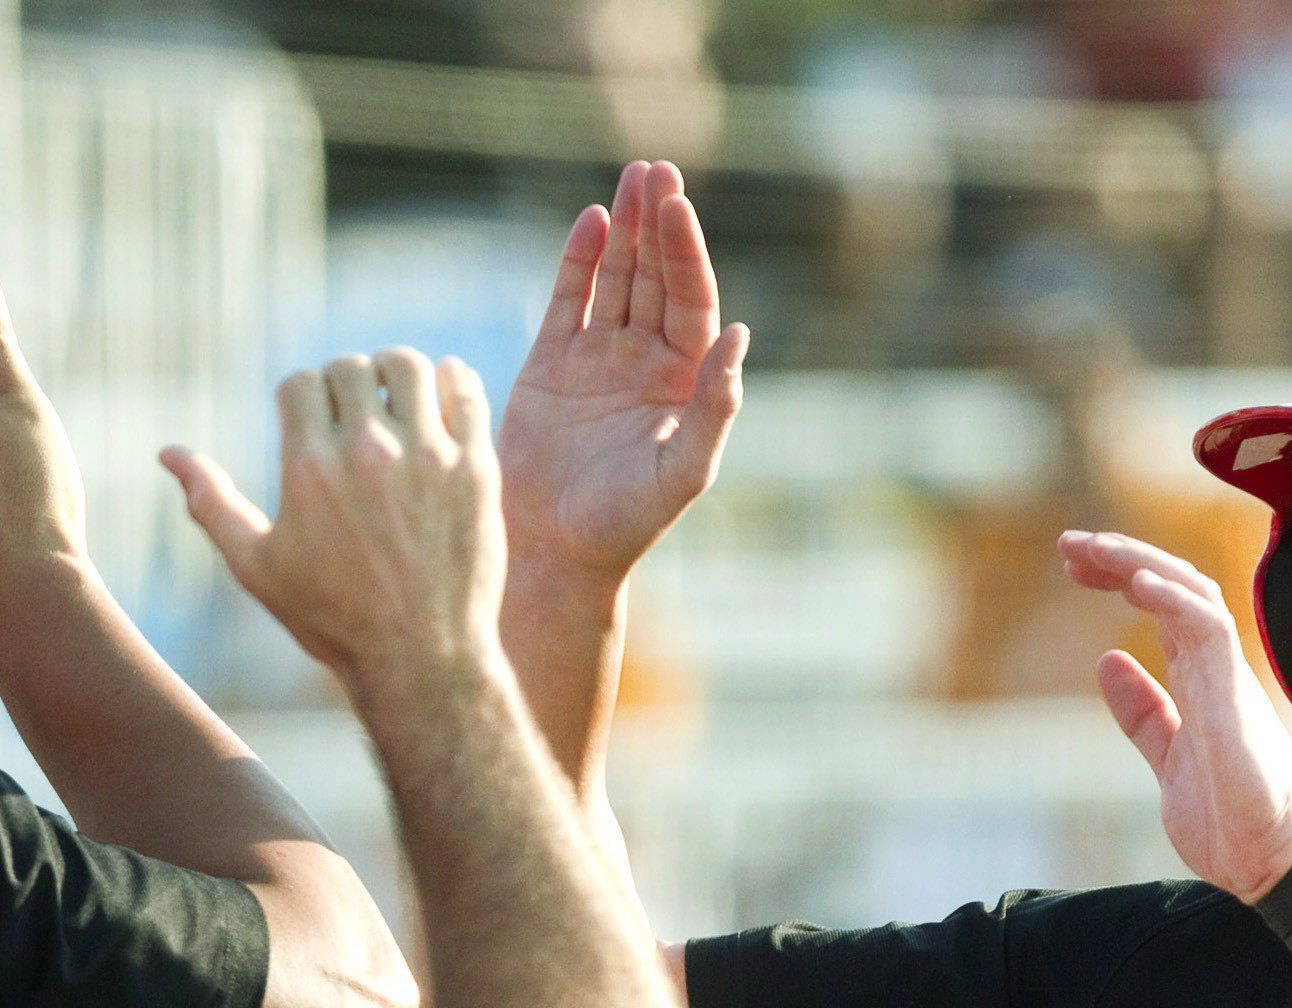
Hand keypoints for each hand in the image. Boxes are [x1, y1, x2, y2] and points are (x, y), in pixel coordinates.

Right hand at [164, 350, 507, 710]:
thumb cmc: (333, 621)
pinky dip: (455, 382)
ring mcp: (428, 456)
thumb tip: (168, 453)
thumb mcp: (257, 567)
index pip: (300, 382)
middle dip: (345, 381)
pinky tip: (445, 396)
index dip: (301, 396)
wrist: (421, 661)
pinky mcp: (476, 470)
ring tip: (397, 397)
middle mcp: (367, 452)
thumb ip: (212, 504)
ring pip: (410, 366)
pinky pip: (467, 394)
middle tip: (354, 412)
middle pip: (351, 367)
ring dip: (398, 372)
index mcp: (309, 468)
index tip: (313, 422)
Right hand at [497, 161, 746, 593]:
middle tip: (655, 171)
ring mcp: (598, 360)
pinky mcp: (551, 365)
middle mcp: (646, 364)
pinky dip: (578, 262)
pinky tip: (589, 222)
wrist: (553, 552)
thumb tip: (740, 336)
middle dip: (657, 225)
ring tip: (629, 180)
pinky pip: (569, 300)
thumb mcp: (682, 472)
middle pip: (656, 278)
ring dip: (624, 230)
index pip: (691, 302)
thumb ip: (716, 408)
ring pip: (616, 279)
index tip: (678, 207)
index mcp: (684, 384)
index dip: (686, 254)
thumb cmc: (624, 524)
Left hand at [1061, 530, 1291, 901]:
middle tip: (1069, 543)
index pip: (1163, 606)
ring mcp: (1228, 679)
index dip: (1122, 576)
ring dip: (1142, 564)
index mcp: (1201, 679)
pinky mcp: (1235, 698)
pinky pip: (1211, 630)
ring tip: (1094, 549)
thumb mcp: (1166, 757)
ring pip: (1193, 594)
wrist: (1266, 863)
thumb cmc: (1228, 818)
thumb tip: (1108, 661)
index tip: (1075, 565)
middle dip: (1124, 557)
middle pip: (1175, 587)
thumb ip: (1143, 711)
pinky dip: (1175, 601)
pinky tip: (1138, 583)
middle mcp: (1217, 669)